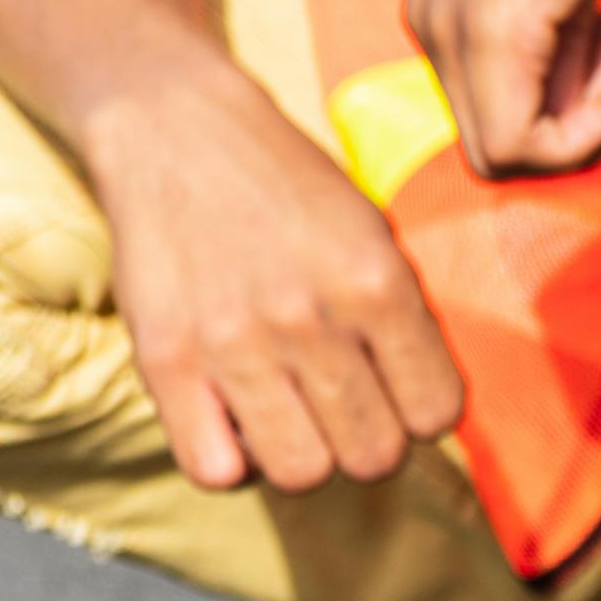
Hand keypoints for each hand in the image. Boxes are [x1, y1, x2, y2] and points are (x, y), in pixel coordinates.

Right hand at [88, 65, 468, 488]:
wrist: (177, 129)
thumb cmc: (286, 186)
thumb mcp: (372, 229)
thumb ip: (402, 315)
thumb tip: (426, 408)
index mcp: (376, 281)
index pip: (435, 412)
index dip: (422, 412)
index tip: (400, 392)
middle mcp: (309, 318)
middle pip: (372, 455)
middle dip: (368, 440)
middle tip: (345, 406)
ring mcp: (233, 343)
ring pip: (302, 472)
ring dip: (304, 455)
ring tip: (292, 414)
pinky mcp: (165, 361)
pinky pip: (214, 471)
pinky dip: (231, 462)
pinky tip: (236, 422)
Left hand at [417, 0, 600, 173]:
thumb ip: (562, 34)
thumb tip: (593, 98)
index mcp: (439, 0)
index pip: (488, 107)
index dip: (562, 108)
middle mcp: (429, 19)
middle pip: (495, 139)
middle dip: (575, 123)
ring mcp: (451, 28)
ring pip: (504, 153)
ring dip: (586, 127)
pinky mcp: (489, 33)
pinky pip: (517, 146)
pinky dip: (580, 142)